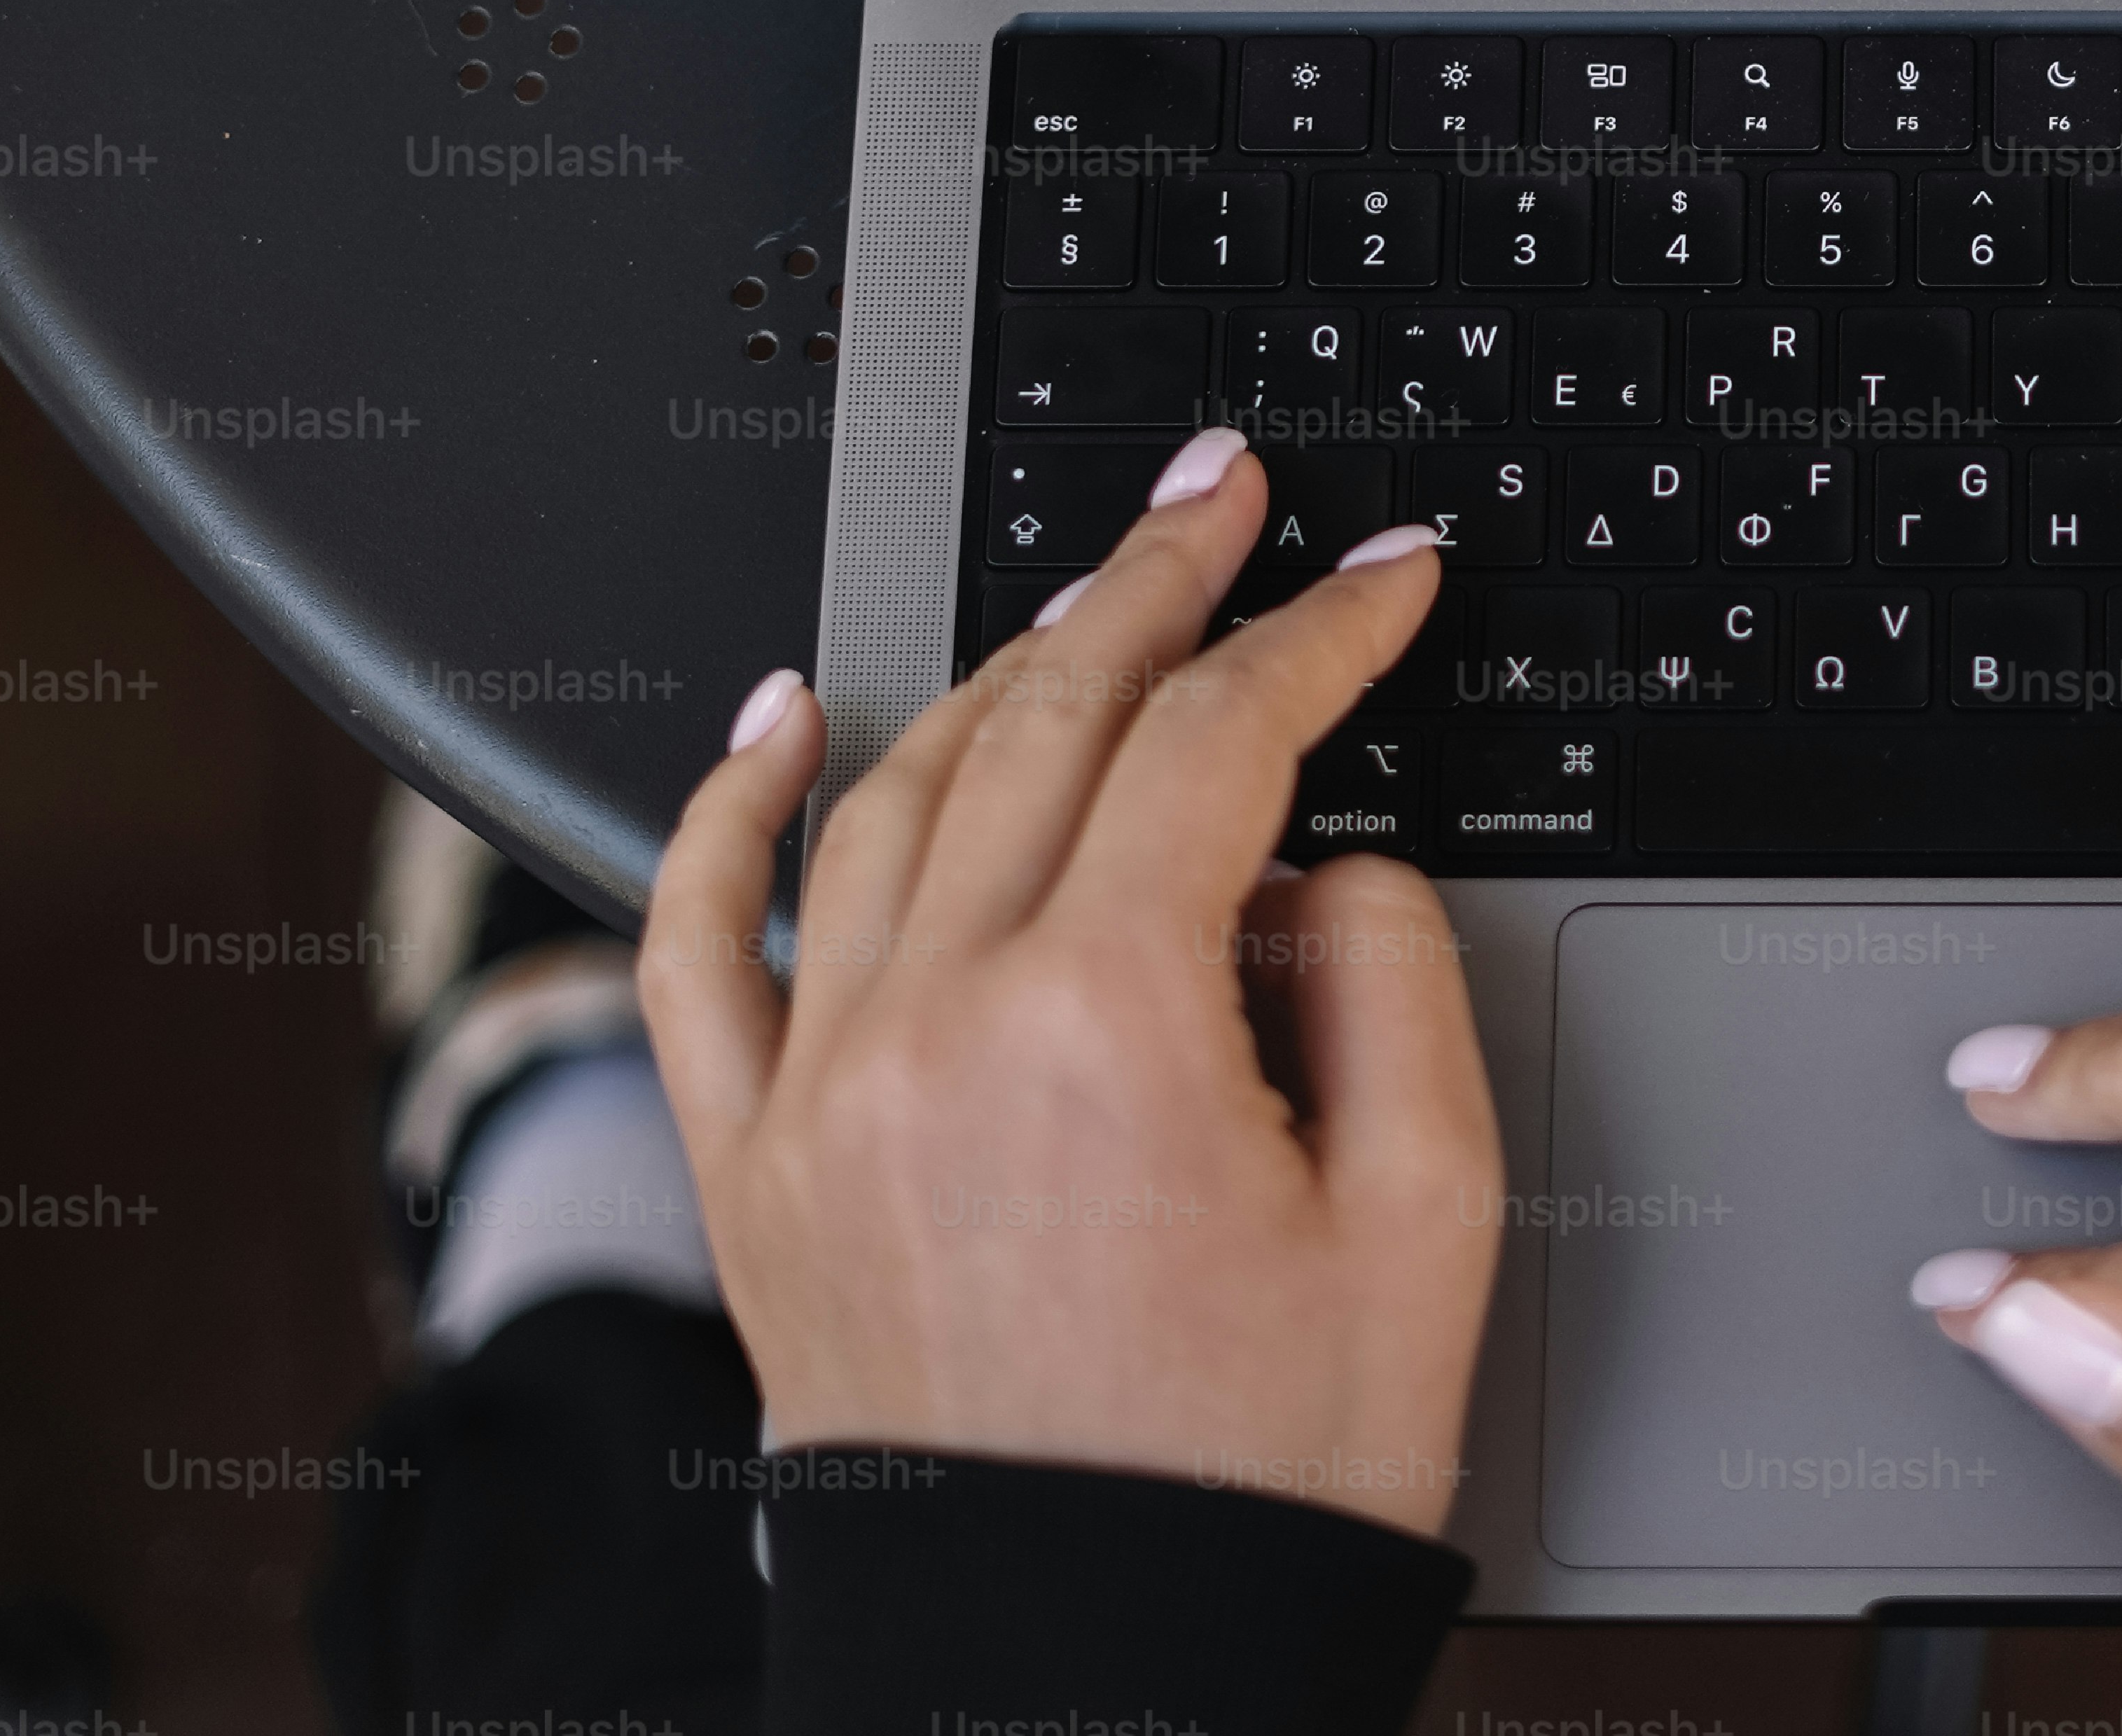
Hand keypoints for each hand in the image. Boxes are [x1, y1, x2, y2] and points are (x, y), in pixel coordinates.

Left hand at [641, 430, 1496, 1529]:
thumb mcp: (1425, 1222)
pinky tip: (782, 717)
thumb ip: (1392, 985)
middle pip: (1051, 719)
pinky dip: (729, 809)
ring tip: (1086, 601)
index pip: (1224, 739)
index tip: (1384, 578)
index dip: (1321, 630)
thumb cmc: (1252, 1491)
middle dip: (1159, 581)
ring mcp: (824, 1095)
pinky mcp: (752, 1172)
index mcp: (1113, 1027)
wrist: (1087, 1686)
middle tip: (1227, 504)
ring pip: (894, 792)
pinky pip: (697, 945)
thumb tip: (1324, 863)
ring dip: (998, 668)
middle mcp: (940, 1031)